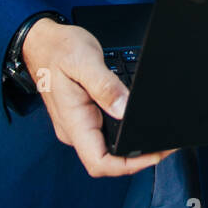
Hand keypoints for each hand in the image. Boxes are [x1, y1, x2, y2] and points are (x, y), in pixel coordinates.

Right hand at [22, 17, 173, 177]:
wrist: (42, 42)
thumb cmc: (57, 50)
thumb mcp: (84, 61)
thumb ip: (105, 86)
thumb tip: (124, 109)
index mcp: (73, 121)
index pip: (98, 162)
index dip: (127, 165)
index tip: (152, 154)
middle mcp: (74, 129)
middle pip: (107, 161)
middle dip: (138, 158)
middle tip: (165, 145)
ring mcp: (79, 125)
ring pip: (108, 150)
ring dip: (132, 148)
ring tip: (157, 136)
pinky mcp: (84, 117)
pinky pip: (106, 135)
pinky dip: (125, 134)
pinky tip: (139, 124)